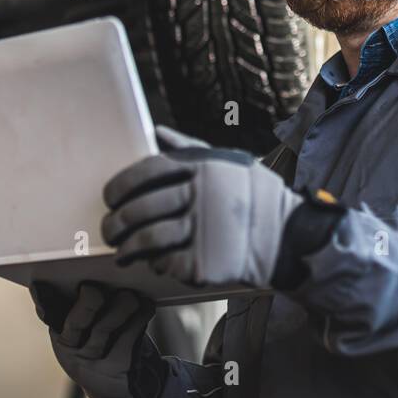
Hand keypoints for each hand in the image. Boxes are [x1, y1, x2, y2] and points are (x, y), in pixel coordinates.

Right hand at [30, 280, 165, 397]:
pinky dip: (139, 318)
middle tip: (97, 288)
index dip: (44, 297)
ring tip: (131, 295)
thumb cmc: (106, 347)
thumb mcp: (90, 330)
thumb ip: (89, 307)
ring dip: (120, 307)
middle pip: (76, 322)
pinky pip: (126, 339)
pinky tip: (146, 307)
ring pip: (103, 329)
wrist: (119, 388)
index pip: (47, 312)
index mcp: (60, 334)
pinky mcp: (112, 371)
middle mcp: (69, 350)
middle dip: (88, 303)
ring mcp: (89, 363)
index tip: (49, 282)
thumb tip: (103, 276)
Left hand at [101, 125, 301, 287]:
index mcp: (205, 169)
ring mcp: (204, 232)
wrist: (288, 239)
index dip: (121, 184)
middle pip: (140, 209)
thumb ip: (191, 148)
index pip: (148, 171)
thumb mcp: (231, 162)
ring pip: (147, 240)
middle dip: (116, 221)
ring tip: (121, 250)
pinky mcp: (204, 265)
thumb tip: (157, 132)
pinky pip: (165, 264)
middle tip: (109, 228)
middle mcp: (203, 198)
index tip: (109, 196)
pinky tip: (152, 261)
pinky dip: (154, 264)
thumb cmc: (257, 197)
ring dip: (127, 247)